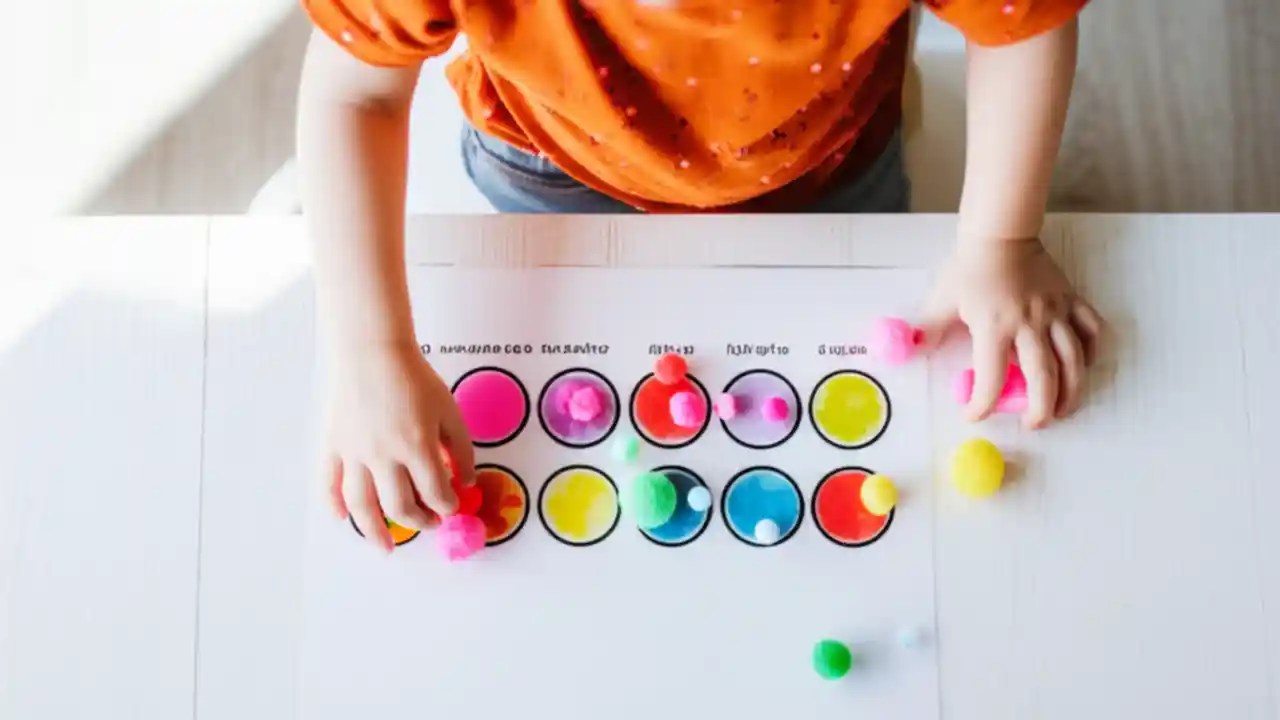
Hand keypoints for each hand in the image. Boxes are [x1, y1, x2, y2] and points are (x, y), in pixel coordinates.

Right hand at [322, 341, 475, 550]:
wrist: (371, 350)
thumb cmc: (413, 377)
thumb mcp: (449, 410)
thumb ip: (461, 449)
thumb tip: (466, 482)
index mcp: (416, 444)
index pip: (435, 492)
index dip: (447, 505)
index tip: (451, 506)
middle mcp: (383, 455)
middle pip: (400, 506)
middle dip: (420, 520)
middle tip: (429, 522)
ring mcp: (354, 452)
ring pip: (362, 505)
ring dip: (375, 532)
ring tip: (386, 548)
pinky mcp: (333, 445)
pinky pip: (329, 482)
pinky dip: (333, 505)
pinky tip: (343, 520)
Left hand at [922, 237, 1103, 427]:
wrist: (1001, 234)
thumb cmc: (970, 267)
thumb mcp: (943, 299)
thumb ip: (929, 329)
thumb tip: (913, 352)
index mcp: (994, 326)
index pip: (991, 376)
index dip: (983, 403)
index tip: (975, 415)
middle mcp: (1030, 323)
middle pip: (1044, 377)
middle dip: (1041, 408)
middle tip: (1035, 424)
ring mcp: (1055, 312)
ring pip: (1074, 360)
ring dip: (1072, 391)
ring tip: (1063, 410)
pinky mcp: (1072, 300)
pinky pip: (1091, 330)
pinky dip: (1092, 352)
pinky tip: (1082, 368)